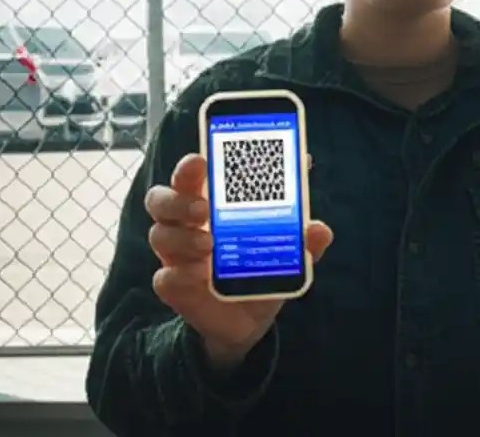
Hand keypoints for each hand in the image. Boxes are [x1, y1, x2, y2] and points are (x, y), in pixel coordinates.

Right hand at [144, 153, 333, 373]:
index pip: (189, 176)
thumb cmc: (257, 269)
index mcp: (206, 203)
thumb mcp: (284, 253)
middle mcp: (184, 225)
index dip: (190, 166)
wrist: (248, 319)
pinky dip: (181, 273)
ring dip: (184, 237)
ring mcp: (175, 256)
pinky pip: (164, 277)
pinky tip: (202, 275)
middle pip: (161, 199)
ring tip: (210, 245)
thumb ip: (301, 240)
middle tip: (205, 208)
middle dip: (179, 199)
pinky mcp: (173, 287)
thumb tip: (320, 229)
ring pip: (159, 235)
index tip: (202, 160)